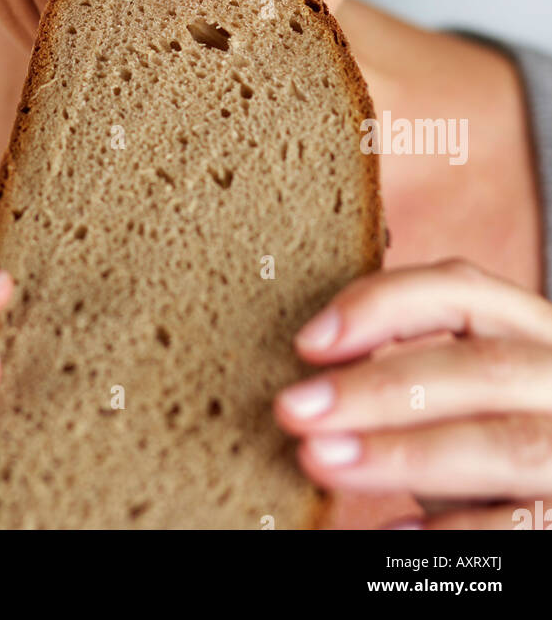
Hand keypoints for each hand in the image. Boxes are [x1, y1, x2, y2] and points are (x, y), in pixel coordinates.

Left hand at [273, 258, 551, 529]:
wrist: (539, 505)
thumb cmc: (483, 442)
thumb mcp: (454, 398)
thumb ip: (407, 375)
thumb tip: (313, 381)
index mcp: (532, 331)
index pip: (463, 290)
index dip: (382, 306)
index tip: (307, 342)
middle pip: (482, 369)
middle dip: (380, 388)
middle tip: (296, 410)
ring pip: (504, 444)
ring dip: (404, 454)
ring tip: (323, 460)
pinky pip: (523, 525)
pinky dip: (455, 532)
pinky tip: (393, 532)